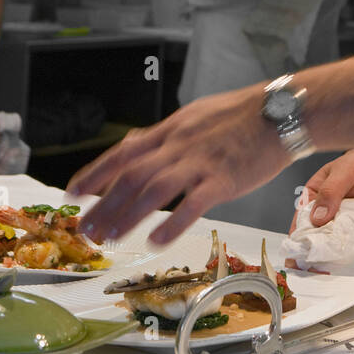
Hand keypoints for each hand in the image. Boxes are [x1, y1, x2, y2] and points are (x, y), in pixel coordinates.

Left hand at [67, 83, 290, 244]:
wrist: (279, 112)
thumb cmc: (240, 116)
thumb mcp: (195, 116)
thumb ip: (167, 135)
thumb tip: (138, 145)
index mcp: (171, 131)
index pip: (123, 152)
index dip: (95, 173)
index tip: (73, 193)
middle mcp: (179, 145)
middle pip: (131, 175)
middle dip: (104, 204)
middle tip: (86, 230)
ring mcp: (200, 162)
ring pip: (154, 189)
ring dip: (128, 216)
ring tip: (110, 238)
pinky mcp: (223, 179)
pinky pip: (193, 203)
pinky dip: (173, 222)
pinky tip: (157, 241)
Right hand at [287, 146, 353, 252]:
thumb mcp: (345, 170)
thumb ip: (330, 192)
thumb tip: (317, 217)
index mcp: (316, 195)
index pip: (301, 218)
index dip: (298, 234)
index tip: (298, 246)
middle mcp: (329, 212)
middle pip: (318, 238)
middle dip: (323, 244)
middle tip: (331, 239)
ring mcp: (347, 223)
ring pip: (339, 245)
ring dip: (348, 237)